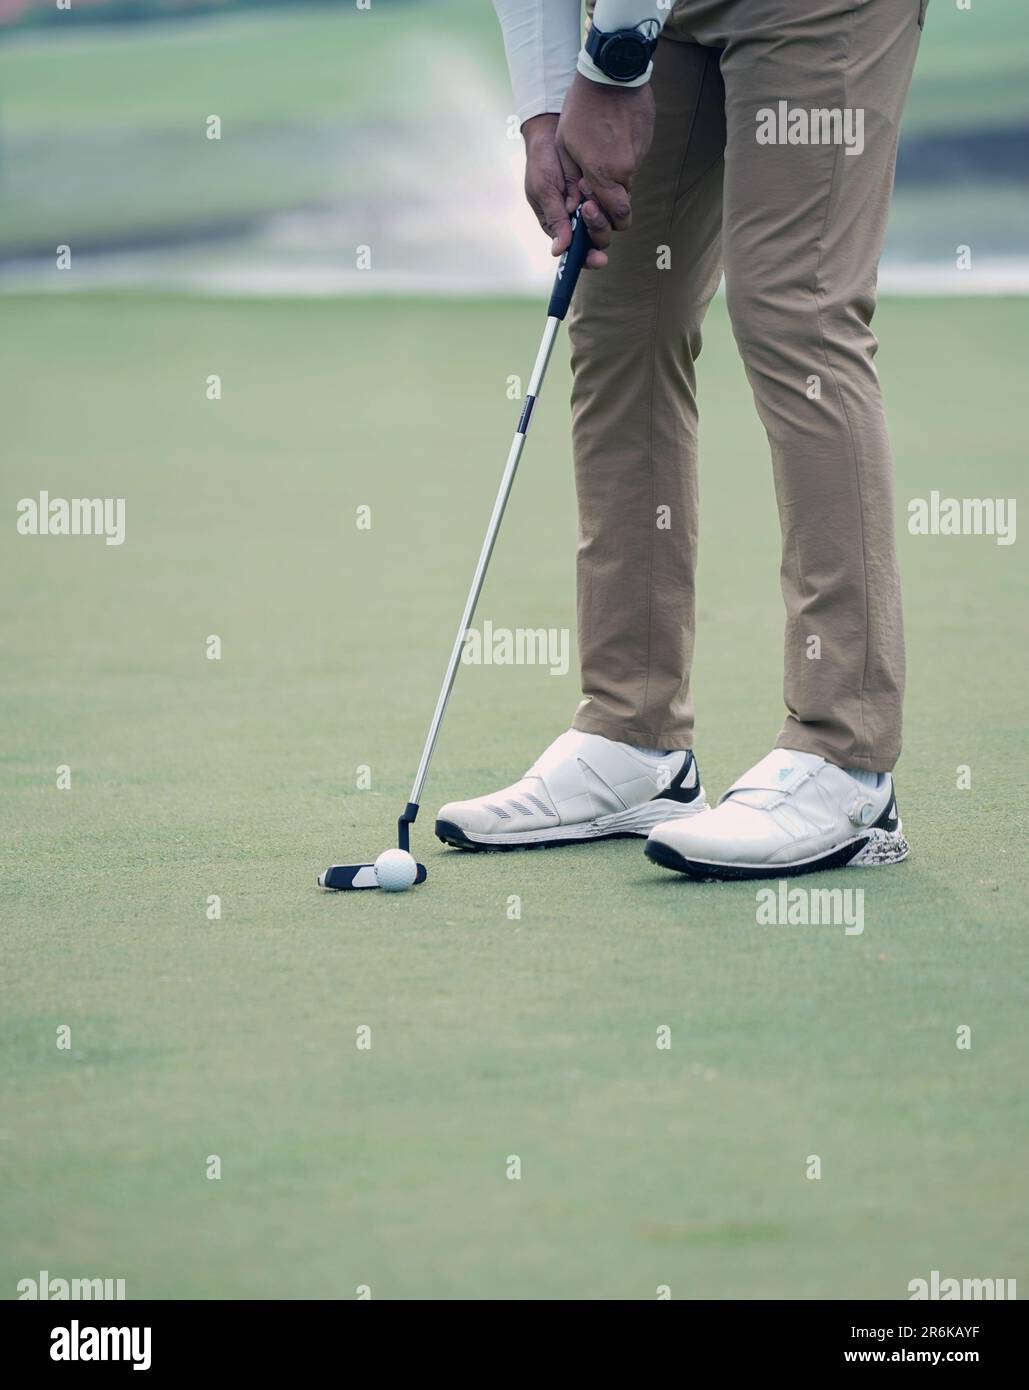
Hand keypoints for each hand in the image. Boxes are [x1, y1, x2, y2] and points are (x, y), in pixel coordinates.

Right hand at [521, 113, 607, 267]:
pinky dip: (608, 196)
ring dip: (602, 212)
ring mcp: (591, 205)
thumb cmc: (541, 163)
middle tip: (588, 208)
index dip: (588, 258)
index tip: (598, 258)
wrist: (551, 132)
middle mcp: (578, 221)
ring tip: (588, 191)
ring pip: (607, 222)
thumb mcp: (543, 191)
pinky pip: (613, 201)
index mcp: (560, 227)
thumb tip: (558, 251)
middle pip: (596, 240)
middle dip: (596, 229)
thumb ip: (554, 219)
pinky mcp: (603, 190)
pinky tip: (596, 182)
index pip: (577, 253)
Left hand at [555, 72, 655, 249]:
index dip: (607, 220)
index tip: (592, 211)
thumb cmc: (582, 107)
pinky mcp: (646, 141)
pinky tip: (609, 139)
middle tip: (594, 193)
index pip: (616, 215)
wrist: (612, 71)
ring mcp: (639, 155)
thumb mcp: (565, 145)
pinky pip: (633, 160)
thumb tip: (574, 204)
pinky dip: (621, 158)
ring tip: (597, 155)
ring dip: (614, 178)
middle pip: (623, 202)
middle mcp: (625, 169)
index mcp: (604, 174)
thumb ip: (572, 179)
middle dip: (610, 205)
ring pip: (628, 180)